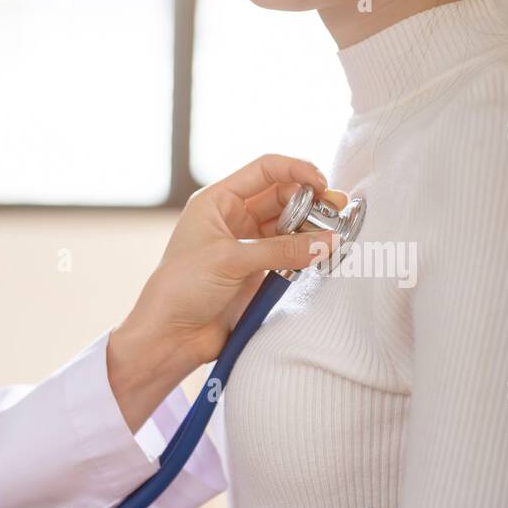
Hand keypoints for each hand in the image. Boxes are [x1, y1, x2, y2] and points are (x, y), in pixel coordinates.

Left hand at [105, 155, 340, 431]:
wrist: (170, 337)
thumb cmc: (181, 289)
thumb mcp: (230, 260)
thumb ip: (281, 249)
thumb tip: (327, 242)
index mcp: (217, 202)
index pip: (264, 171)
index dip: (296, 171)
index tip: (323, 183)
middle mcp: (232, 218)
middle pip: (283, 197)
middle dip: (311, 202)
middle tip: (337, 213)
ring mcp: (246, 245)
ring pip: (289, 225)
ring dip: (312, 229)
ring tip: (334, 237)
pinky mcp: (256, 271)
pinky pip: (289, 253)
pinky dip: (306, 252)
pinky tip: (321, 255)